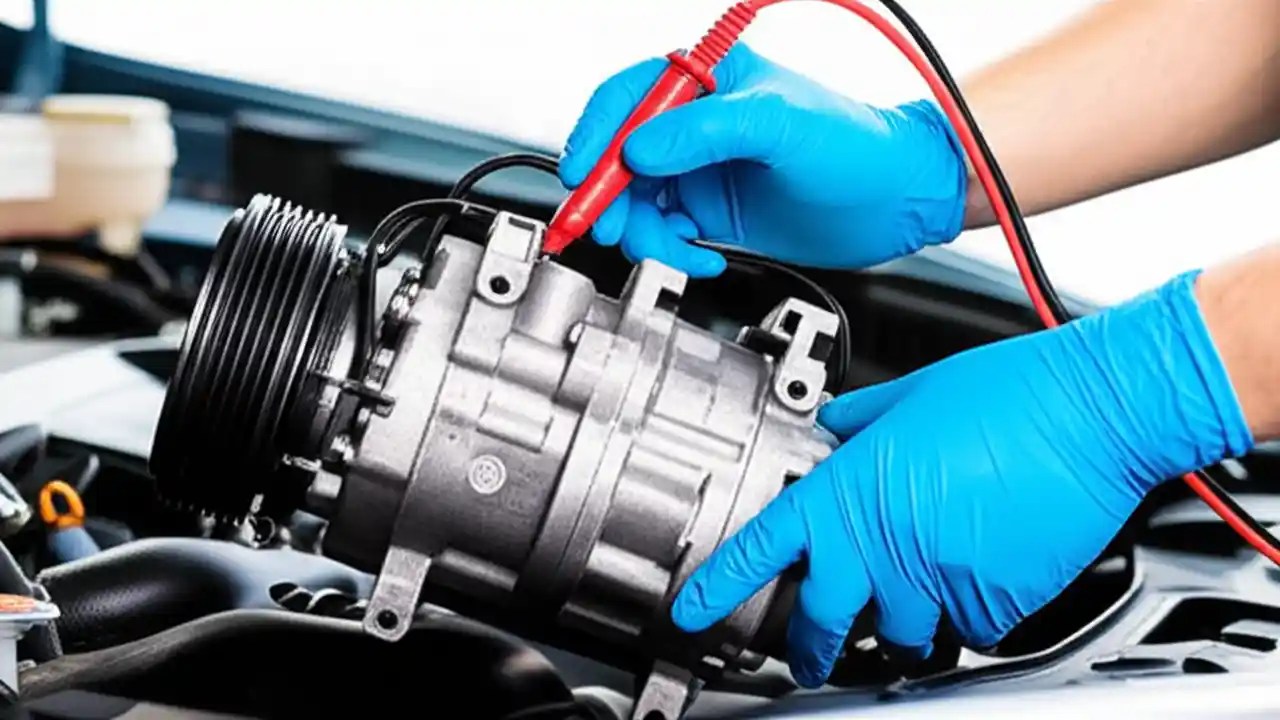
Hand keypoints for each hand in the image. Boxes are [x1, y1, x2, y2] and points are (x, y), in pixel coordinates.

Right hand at [558, 43, 967, 276]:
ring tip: (676, 250)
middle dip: (611, 197)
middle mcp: (694, 123)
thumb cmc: (856, 148)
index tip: (582, 176)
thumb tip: (637, 151)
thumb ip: (707, 132)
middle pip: (619, 157)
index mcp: (706, 80)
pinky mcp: (710, 211)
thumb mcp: (780, 127)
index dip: (596, 136)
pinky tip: (703, 257)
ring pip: (636, 202)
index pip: (627, 98)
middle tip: (612, 229)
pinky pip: (664, 232)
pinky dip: (671, 252)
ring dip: (642, 232)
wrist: (897, 203)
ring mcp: (699, 168)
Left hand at [670, 270, 1252, 686]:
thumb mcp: (912, 394)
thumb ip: (859, 420)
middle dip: (812, 647)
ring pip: (900, 634)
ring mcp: (938, 576)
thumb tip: (831, 424)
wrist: (1092, 411)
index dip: (721, 584)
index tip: (694, 610)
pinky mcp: (994, 599)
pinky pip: (969, 630)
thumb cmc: (1008, 392)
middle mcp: (885, 540)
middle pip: (826, 620)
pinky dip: (968, 618)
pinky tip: (975, 585)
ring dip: (898, 630)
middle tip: (810, 656)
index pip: (765, 546)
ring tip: (906, 617)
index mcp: (851, 489)